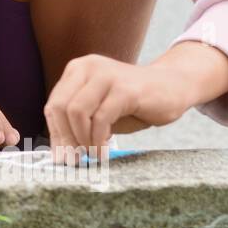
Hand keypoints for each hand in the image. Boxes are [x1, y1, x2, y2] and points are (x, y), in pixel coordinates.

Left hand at [43, 54, 190, 164]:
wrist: (174, 86)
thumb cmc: (134, 103)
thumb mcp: (100, 112)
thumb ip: (79, 125)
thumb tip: (60, 153)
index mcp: (78, 70)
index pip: (53, 105)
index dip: (55, 134)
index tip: (62, 156)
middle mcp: (88, 67)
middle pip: (60, 107)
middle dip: (65, 139)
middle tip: (74, 160)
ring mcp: (106, 75)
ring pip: (76, 111)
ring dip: (81, 140)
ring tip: (92, 155)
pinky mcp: (125, 89)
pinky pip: (101, 118)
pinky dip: (98, 140)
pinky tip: (103, 151)